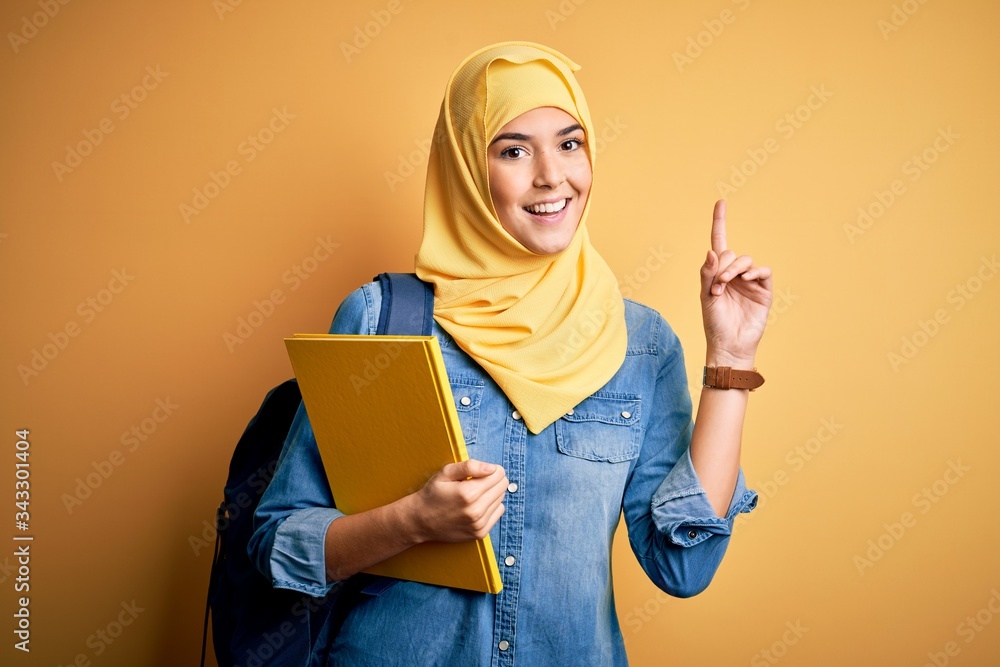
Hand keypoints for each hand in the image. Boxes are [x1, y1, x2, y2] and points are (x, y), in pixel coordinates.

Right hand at [408, 459, 506, 542]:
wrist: (420, 520)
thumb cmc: (433, 493)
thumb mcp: (446, 473)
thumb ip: (469, 466)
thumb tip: (492, 468)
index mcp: (468, 493)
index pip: (499, 474)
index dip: (491, 469)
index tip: (480, 472)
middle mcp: (476, 511)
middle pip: (503, 487)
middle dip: (493, 480)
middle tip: (477, 482)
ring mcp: (479, 524)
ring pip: (501, 500)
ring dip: (491, 494)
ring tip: (474, 495)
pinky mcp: (480, 533)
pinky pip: (498, 513)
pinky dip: (491, 507)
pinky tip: (476, 506)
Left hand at [699, 200, 772, 365]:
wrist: (729, 345)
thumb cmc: (714, 323)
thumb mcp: (705, 297)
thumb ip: (707, 274)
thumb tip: (711, 251)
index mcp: (718, 273)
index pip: (720, 243)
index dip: (720, 222)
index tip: (721, 202)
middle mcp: (734, 274)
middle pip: (731, 254)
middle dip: (722, 266)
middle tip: (717, 285)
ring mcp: (750, 281)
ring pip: (745, 260)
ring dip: (733, 269)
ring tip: (724, 286)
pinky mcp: (763, 290)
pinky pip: (763, 271)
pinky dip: (754, 271)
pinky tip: (746, 279)